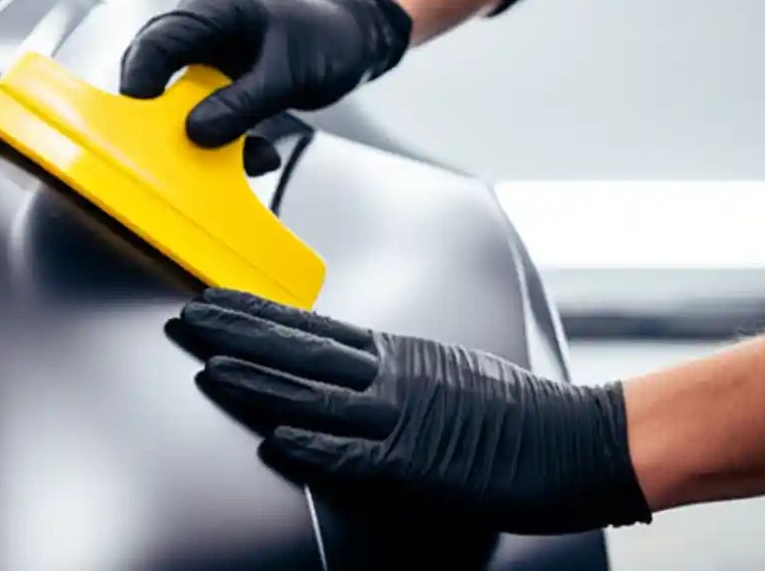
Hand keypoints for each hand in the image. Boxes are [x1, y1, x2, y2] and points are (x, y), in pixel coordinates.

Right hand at [119, 0, 411, 154]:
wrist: (354, 39)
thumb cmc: (326, 40)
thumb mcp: (288, 76)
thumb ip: (242, 104)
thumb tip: (195, 134)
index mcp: (215, 7)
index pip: (158, 41)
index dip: (140, 82)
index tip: (137, 124)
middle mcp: (201, 26)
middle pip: (157, 71)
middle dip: (166, 117)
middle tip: (176, 154)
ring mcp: (206, 52)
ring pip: (179, 99)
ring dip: (205, 135)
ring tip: (252, 157)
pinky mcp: (217, 78)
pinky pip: (203, 112)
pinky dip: (226, 138)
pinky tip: (261, 153)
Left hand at [167, 288, 652, 533]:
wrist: (578, 439)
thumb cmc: (514, 409)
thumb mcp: (442, 369)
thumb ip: (388, 369)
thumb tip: (346, 366)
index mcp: (394, 353)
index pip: (307, 326)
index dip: (254, 313)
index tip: (213, 299)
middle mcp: (390, 377)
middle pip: (297, 351)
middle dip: (235, 334)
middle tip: (185, 319)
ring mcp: (401, 420)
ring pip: (312, 398)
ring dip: (255, 383)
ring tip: (207, 367)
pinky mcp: (418, 466)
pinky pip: (354, 459)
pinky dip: (312, 449)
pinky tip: (274, 440)